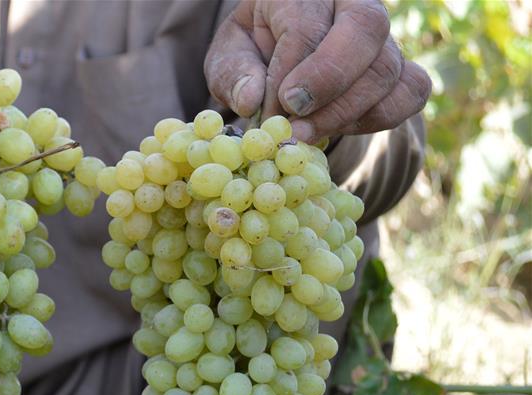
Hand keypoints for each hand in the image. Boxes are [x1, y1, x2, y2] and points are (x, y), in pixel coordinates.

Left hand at [204, 0, 430, 143]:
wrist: (277, 57)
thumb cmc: (251, 53)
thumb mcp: (228, 56)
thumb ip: (233, 74)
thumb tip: (250, 100)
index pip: (306, 26)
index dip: (290, 75)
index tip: (273, 112)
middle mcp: (351, 1)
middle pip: (365, 28)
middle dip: (330, 83)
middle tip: (297, 125)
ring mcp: (383, 34)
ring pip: (387, 67)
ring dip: (345, 113)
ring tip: (305, 136)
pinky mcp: (401, 67)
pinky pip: (411, 91)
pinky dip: (378, 119)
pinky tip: (338, 129)